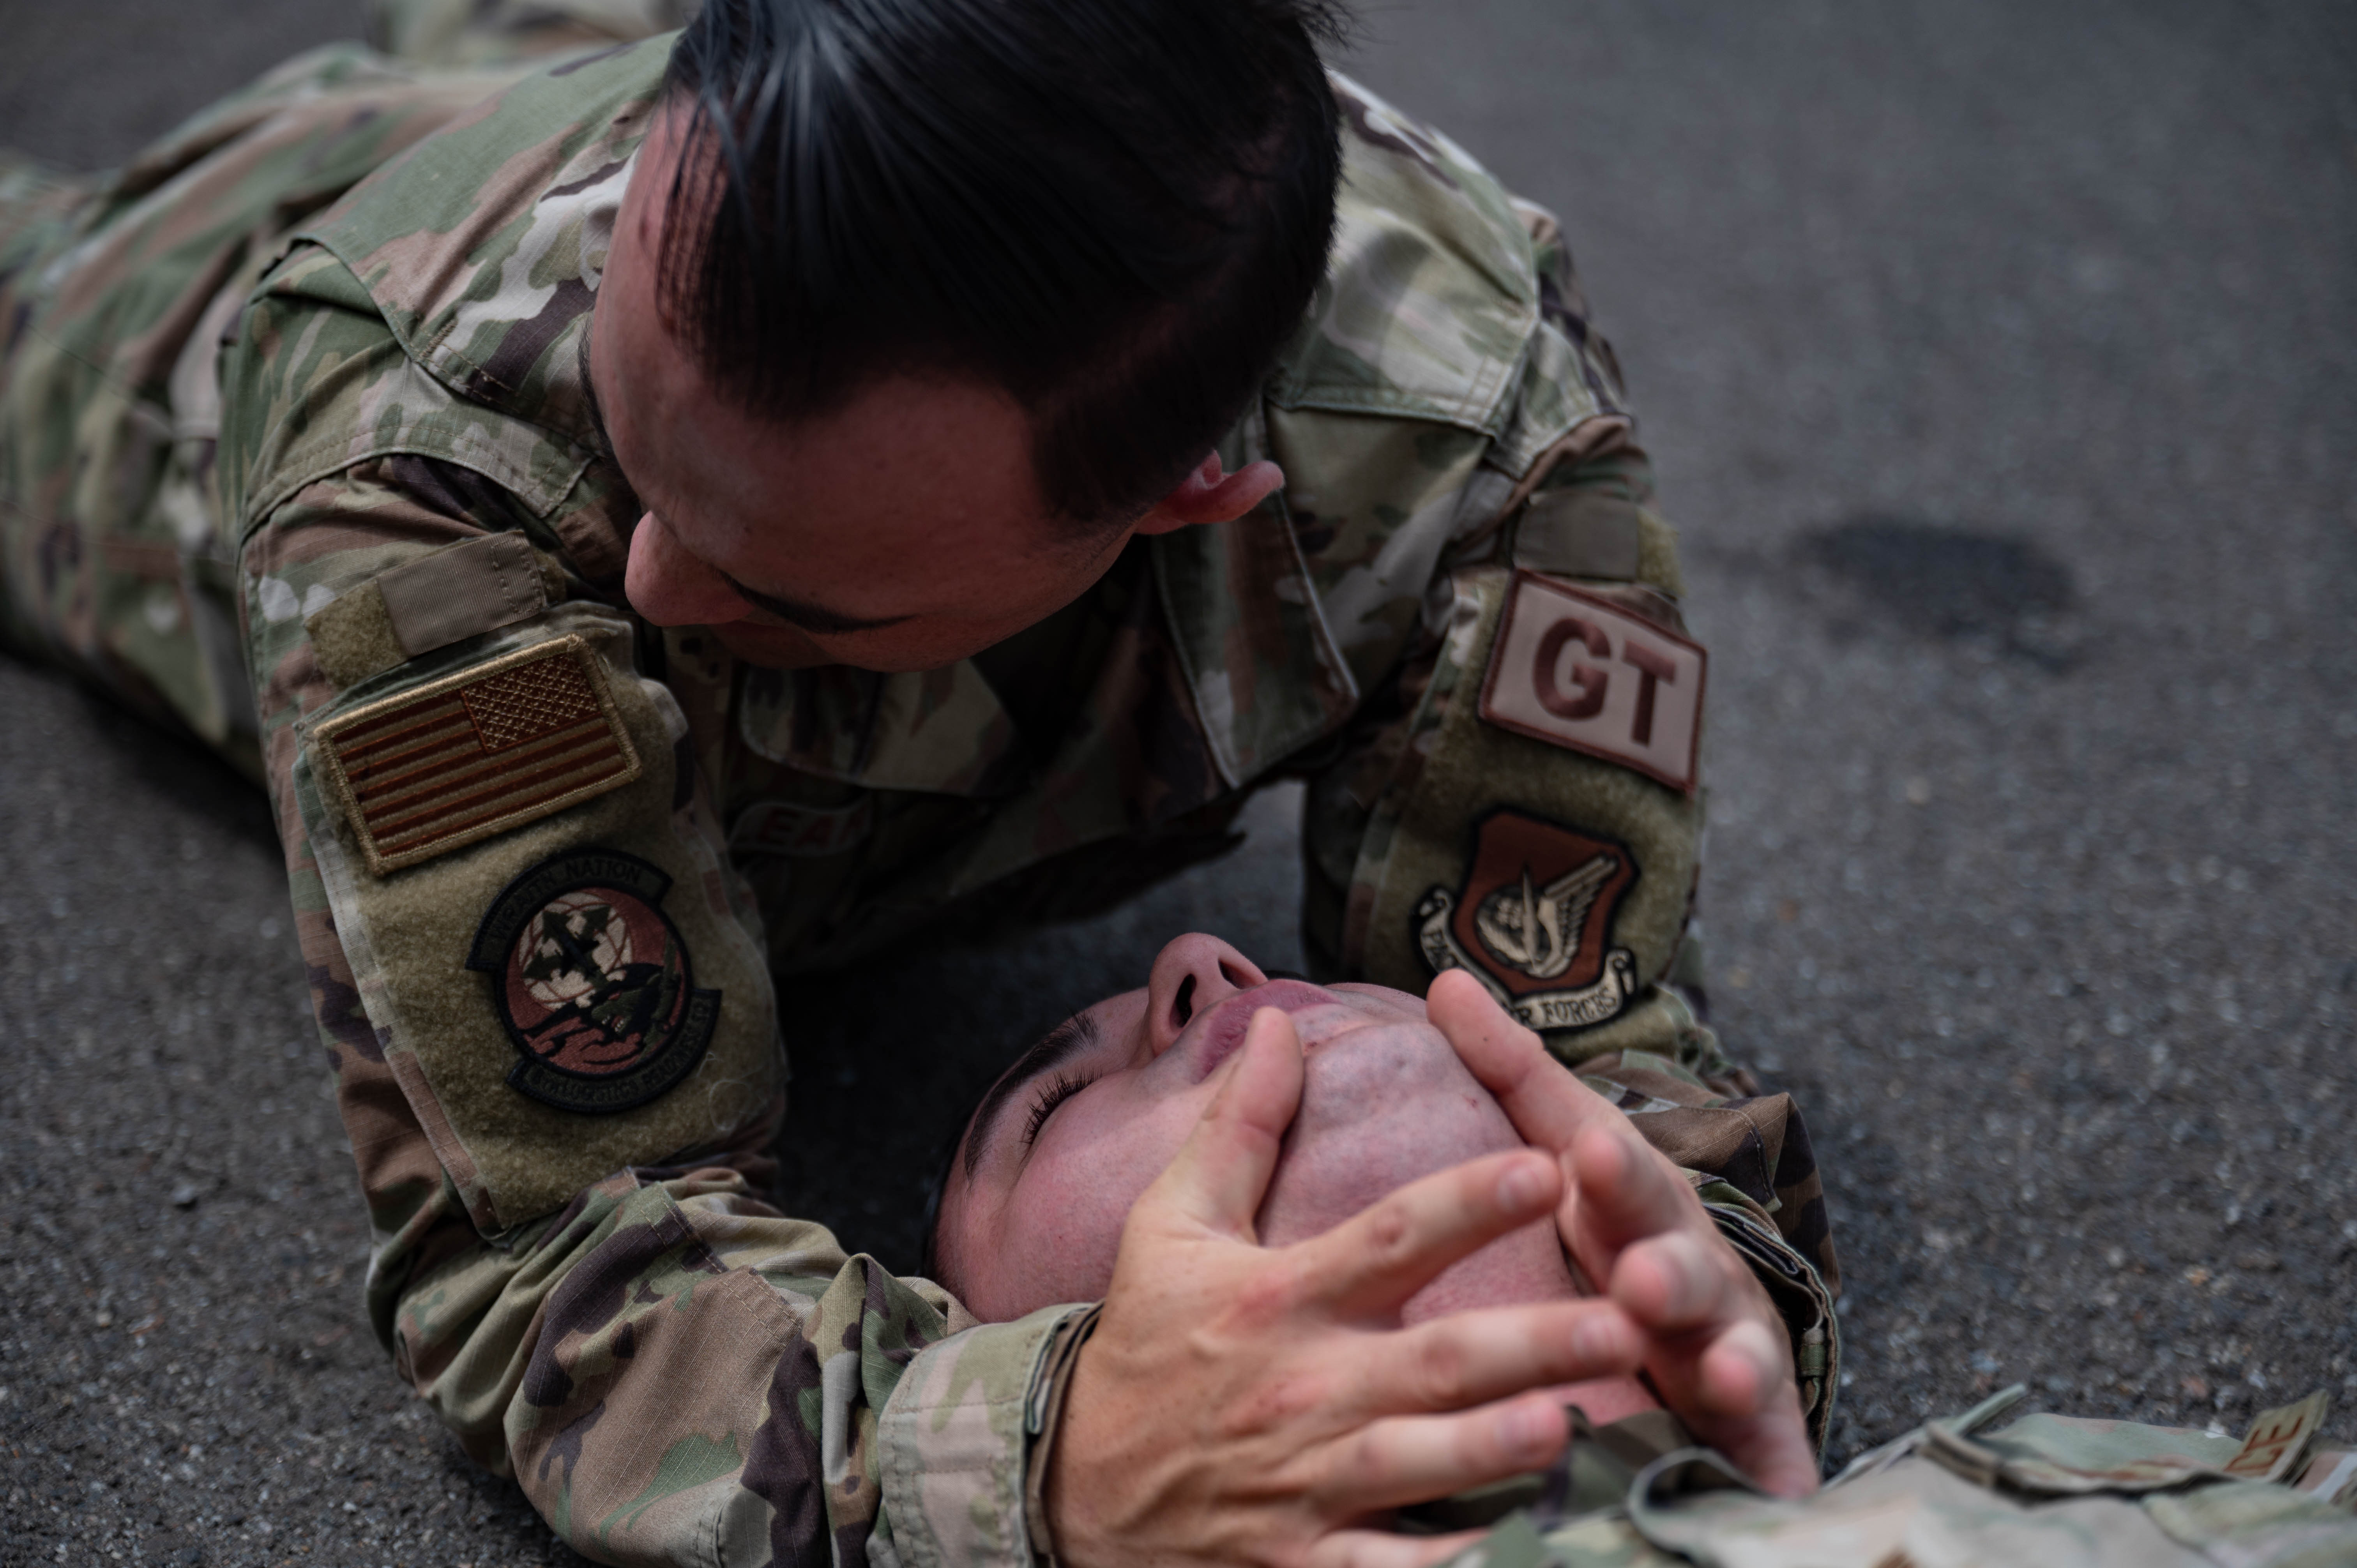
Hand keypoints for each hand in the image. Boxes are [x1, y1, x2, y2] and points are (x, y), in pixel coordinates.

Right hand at [1050, 1007, 1649, 1567]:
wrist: (1073, 1483)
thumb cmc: (1145, 1341)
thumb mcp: (1172, 1222)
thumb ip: (1240, 1125)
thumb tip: (1281, 1021)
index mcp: (1282, 1296)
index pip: (1391, 1237)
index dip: (1467, 1202)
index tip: (1545, 1167)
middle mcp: (1305, 1387)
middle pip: (1436, 1358)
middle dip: (1532, 1341)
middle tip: (1625, 1318)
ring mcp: (1310, 1483)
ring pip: (1424, 1465)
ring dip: (1501, 1449)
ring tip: (1578, 1427)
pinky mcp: (1307, 1564)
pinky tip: (1528, 1556)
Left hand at [1425, 970, 1819, 1496]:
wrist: (1697, 1342)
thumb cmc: (1617, 1235)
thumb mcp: (1566, 1157)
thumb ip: (1514, 1077)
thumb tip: (1445, 980)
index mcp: (1636, 1210)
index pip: (1621, 1181)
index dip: (1608, 1170)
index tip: (1585, 1155)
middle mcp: (1691, 1276)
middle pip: (1683, 1268)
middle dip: (1668, 1270)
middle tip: (1640, 1277)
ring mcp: (1729, 1353)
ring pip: (1734, 1354)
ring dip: (1727, 1362)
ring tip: (1716, 1375)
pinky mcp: (1755, 1438)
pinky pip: (1763, 1451)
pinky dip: (1771, 1463)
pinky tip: (1770, 1482)